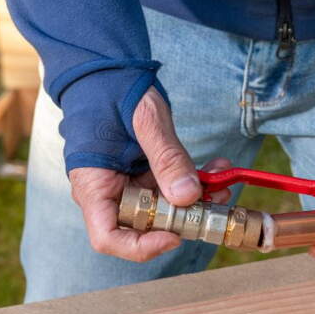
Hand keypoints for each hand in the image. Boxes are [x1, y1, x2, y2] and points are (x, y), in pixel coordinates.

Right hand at [68, 87, 231, 261]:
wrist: (108, 66)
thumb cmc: (112, 88)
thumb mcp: (144, 121)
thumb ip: (166, 158)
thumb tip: (187, 197)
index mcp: (93, 184)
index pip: (108, 237)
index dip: (141, 246)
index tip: (175, 235)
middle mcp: (110, 191)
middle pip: (144, 226)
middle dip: (183, 219)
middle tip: (214, 203)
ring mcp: (130, 183)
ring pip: (165, 208)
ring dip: (196, 200)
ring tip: (221, 182)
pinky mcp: (146, 172)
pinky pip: (172, 187)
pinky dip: (195, 181)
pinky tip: (216, 167)